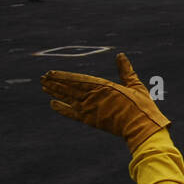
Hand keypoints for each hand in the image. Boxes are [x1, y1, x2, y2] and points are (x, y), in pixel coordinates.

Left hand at [41, 52, 169, 150]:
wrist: (141, 127)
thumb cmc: (141, 106)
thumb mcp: (135, 85)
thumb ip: (126, 71)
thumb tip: (120, 55)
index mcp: (104, 86)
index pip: (78, 79)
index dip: (63, 76)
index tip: (52, 73)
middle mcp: (93, 96)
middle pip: (69, 88)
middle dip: (55, 83)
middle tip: (43, 78)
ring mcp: (90, 109)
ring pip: (68, 98)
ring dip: (55, 92)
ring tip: (43, 86)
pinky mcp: (90, 120)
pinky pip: (72, 113)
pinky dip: (62, 108)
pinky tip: (52, 103)